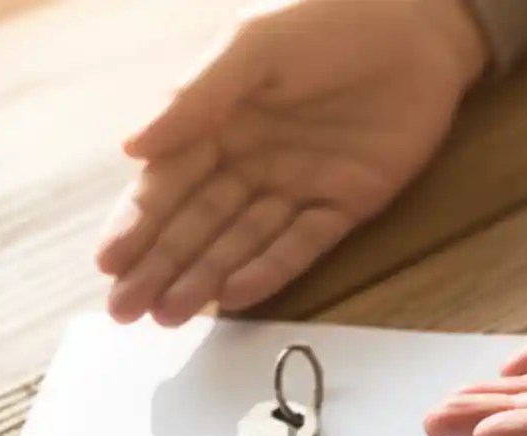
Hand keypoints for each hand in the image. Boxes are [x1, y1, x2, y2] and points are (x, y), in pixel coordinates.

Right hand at [96, 0, 487, 325]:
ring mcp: (298, 186)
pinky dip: (269, 271)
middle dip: (159, 267)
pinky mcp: (346, 203)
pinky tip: (233, 296)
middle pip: (198, 224)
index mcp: (219, 123)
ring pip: (242, 242)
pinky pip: (302, 245)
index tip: (108, 262)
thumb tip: (131, 148)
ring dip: (204, 278)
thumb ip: (195, 98)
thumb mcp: (252, 48)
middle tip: (125, 310)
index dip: (138, 224)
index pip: (168, 185)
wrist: (418, 20)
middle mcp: (252, 161)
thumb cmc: (326, 17)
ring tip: (169, 314)